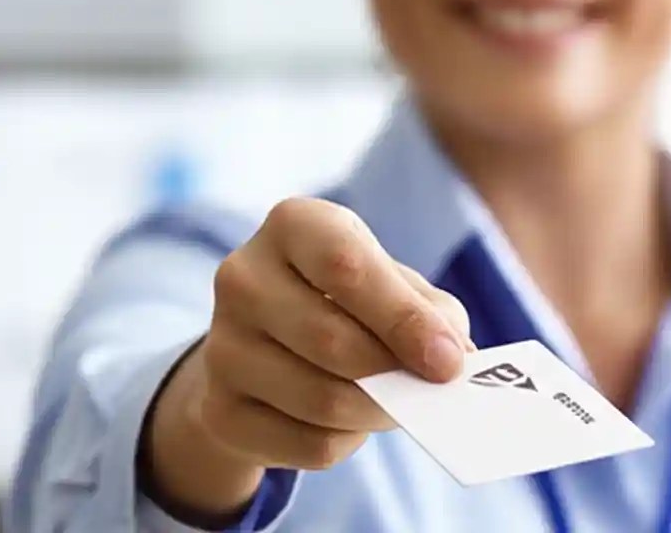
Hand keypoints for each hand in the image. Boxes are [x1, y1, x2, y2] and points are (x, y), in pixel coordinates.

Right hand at [143, 198, 471, 521]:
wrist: (266, 346)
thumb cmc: (351, 303)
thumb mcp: (395, 285)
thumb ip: (431, 312)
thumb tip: (450, 357)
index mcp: (294, 225)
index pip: (346, 268)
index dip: (403, 319)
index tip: (448, 361)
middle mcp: (243, 277)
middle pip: (334, 343)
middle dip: (396, 376)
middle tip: (429, 389)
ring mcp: (222, 346)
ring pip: (323, 401)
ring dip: (377, 413)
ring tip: (395, 402)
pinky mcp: (219, 410)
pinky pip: (308, 445)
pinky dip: (348, 442)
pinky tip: (350, 421)